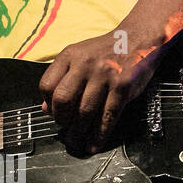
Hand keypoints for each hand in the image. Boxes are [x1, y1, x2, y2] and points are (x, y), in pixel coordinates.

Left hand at [38, 30, 158, 153]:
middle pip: (63, 100)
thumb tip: (45, 109)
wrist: (136, 38)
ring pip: (85, 111)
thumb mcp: (78, 56)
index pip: (47, 85)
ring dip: (79, 131)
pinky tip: (94, 144)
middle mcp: (85, 64)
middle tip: (66, 128)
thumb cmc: (104, 51)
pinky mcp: (123, 87)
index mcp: (70, 56)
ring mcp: (105, 76)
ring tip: (77, 141)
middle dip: (62, 119)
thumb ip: (61, 78)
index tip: (53, 113)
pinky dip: (100, 135)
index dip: (48, 104)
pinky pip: (108, 116)